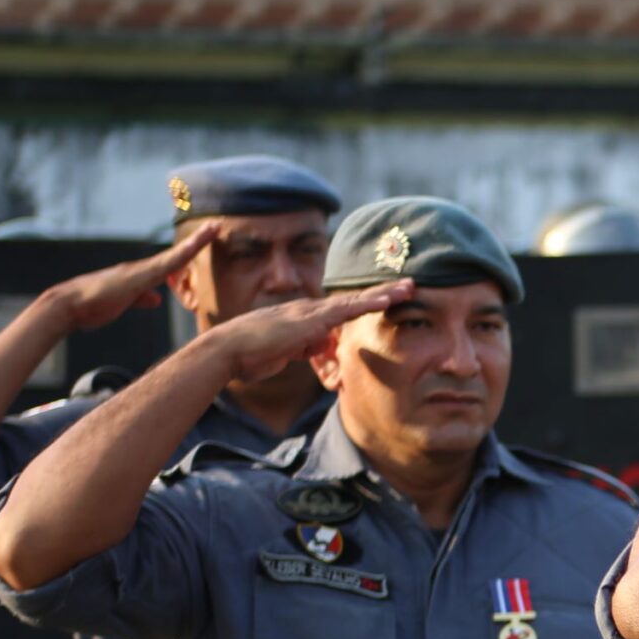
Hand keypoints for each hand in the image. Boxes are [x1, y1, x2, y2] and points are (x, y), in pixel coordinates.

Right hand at [39, 228, 217, 332]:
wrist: (66, 306)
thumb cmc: (89, 307)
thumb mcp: (122, 303)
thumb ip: (140, 299)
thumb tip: (156, 299)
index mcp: (139, 276)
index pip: (170, 263)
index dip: (189, 252)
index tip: (206, 241)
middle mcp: (141, 269)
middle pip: (177, 254)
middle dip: (198, 241)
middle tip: (217, 226)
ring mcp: (139, 271)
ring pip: (174, 255)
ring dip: (195, 242)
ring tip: (214, 228)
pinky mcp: (136, 278)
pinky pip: (165, 265)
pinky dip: (182, 255)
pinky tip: (195, 248)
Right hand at [203, 284, 411, 385]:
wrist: (227, 352)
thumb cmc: (251, 355)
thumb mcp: (287, 353)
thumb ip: (305, 347)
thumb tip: (322, 345)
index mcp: (305, 318)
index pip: (343, 308)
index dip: (367, 302)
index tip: (391, 298)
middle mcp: (310, 310)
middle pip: (354, 299)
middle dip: (383, 291)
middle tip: (411, 283)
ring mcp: (311, 312)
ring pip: (354, 300)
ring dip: (384, 293)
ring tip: (410, 286)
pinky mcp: (310, 320)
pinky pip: (345, 310)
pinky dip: (368, 304)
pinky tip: (387, 300)